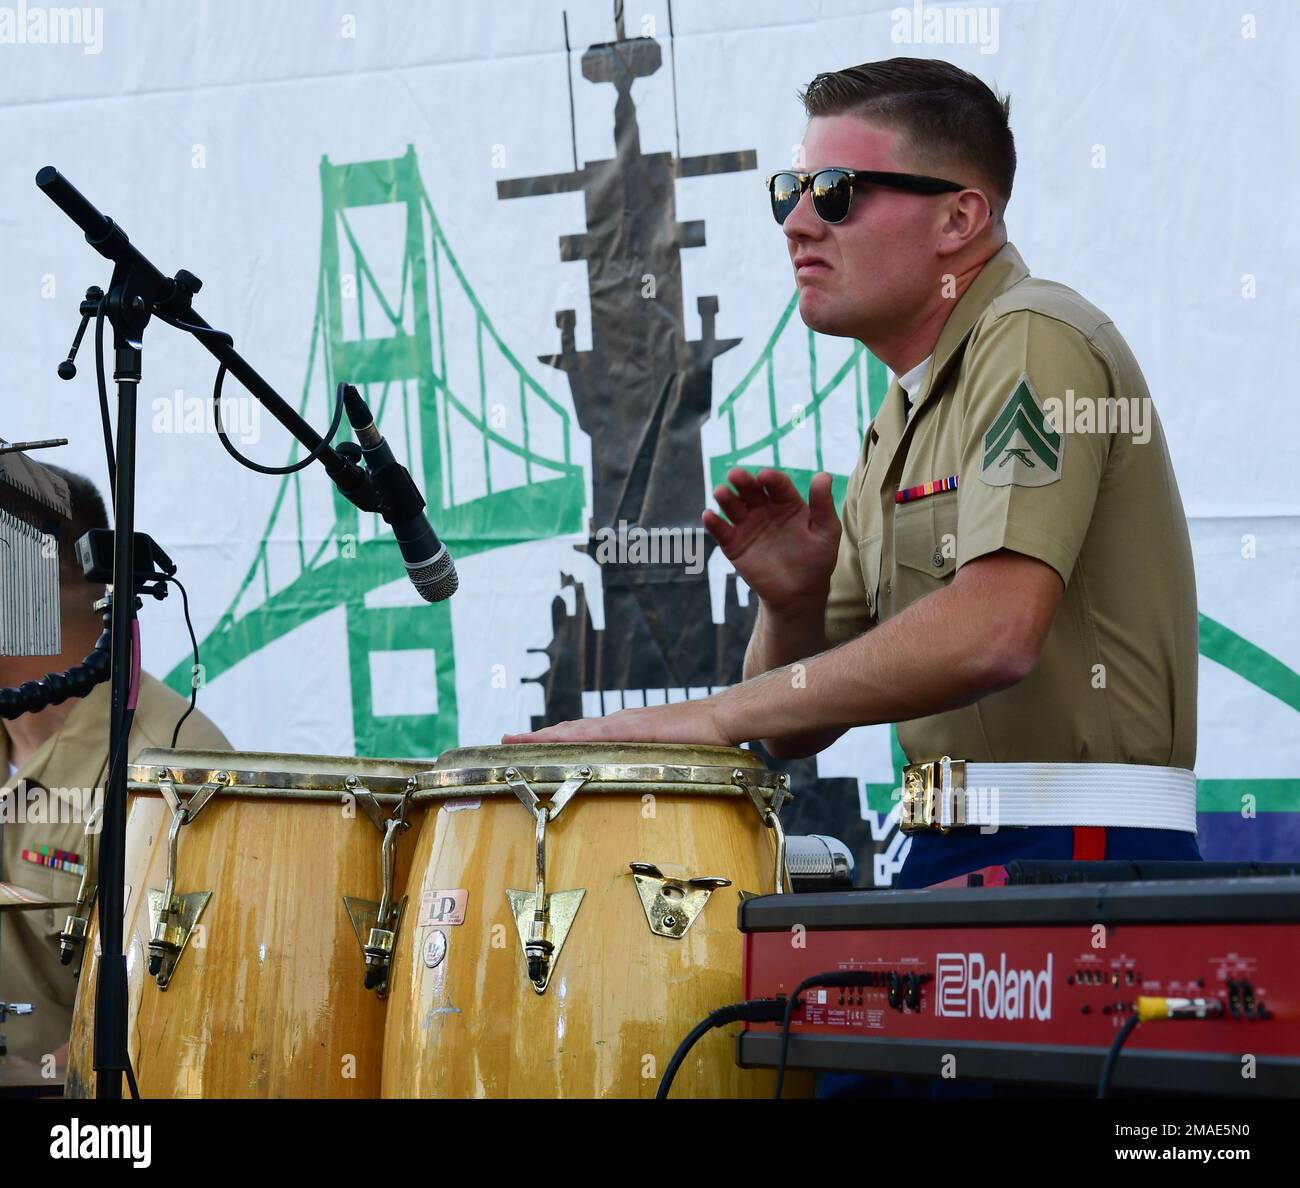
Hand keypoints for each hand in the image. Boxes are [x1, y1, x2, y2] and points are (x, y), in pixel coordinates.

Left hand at [502, 700, 732, 746]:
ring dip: (546, 736)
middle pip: (569, 730)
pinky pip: (598, 735)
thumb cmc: (698, 739)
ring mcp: (625, 724)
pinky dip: (574, 738)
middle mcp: (618, 723)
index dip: (551, 738)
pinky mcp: (635, 729)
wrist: (721, 718)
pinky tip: (557, 741)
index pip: (579, 734)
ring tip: (518, 740)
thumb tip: (635, 783)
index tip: (525, 742)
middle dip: (537, 737)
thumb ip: (646, 764)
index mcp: (622, 731)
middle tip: (506, 740)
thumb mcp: (664, 755)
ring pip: (576, 730)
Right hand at [702, 468, 840, 616]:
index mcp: (786, 502)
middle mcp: (763, 509)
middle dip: (743, 481)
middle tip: (736, 475)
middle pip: (750, 489)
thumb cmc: (816, 560)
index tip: (765, 476)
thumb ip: (823, 504)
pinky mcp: (733, 544)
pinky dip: (713, 523)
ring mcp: (747, 525)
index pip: (776, 484)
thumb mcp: (826, 531)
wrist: (798, 594)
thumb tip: (824, 475)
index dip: (771, 478)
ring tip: (721, 492)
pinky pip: (721, 531)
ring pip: (733, 506)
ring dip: (725, 497)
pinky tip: (709, 515)